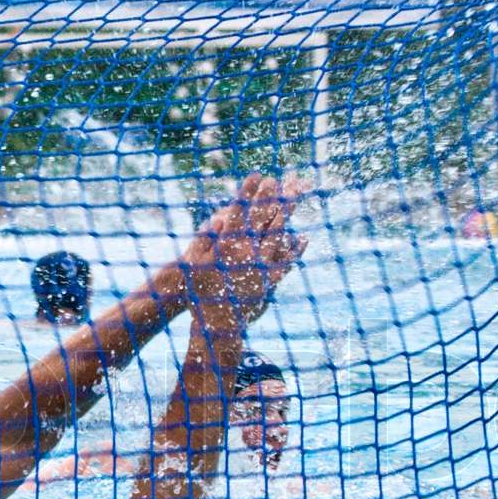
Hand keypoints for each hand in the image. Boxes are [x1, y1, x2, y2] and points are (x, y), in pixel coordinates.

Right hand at [178, 173, 307, 319]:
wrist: (215, 322)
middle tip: (284, 179)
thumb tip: (220, 218)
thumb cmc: (200, 291)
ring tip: (295, 197)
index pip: (240, 211)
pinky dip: (294, 249)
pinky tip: (303, 238)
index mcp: (226, 244)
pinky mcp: (269, 281)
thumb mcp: (194, 262)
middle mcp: (245, 252)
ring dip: (287, 214)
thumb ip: (205, 238)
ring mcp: (260, 266)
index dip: (250, 192)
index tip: (258, 175)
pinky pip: (286, 262)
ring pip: (277, 233)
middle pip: (264, 218)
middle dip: (274, 196)